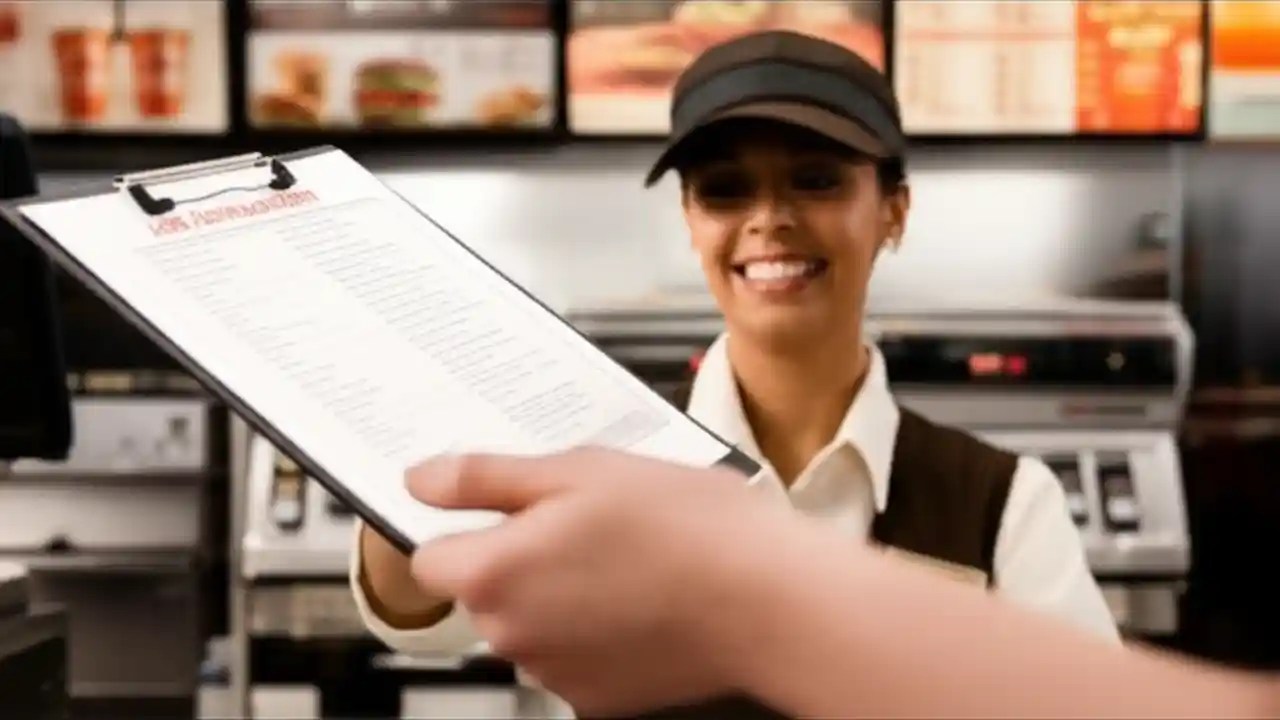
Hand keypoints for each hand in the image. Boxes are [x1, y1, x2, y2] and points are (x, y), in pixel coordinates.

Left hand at [403, 447, 797, 716]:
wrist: (765, 599)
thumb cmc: (684, 527)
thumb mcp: (577, 471)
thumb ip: (484, 479)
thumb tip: (422, 480)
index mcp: (495, 573)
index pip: (430, 557)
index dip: (466, 527)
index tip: (507, 511)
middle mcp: (512, 634)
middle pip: (485, 591)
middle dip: (520, 557)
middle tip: (587, 521)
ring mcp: (554, 672)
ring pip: (531, 622)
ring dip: (560, 593)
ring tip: (626, 557)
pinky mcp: (595, 697)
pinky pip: (572, 654)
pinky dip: (594, 630)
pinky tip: (641, 596)